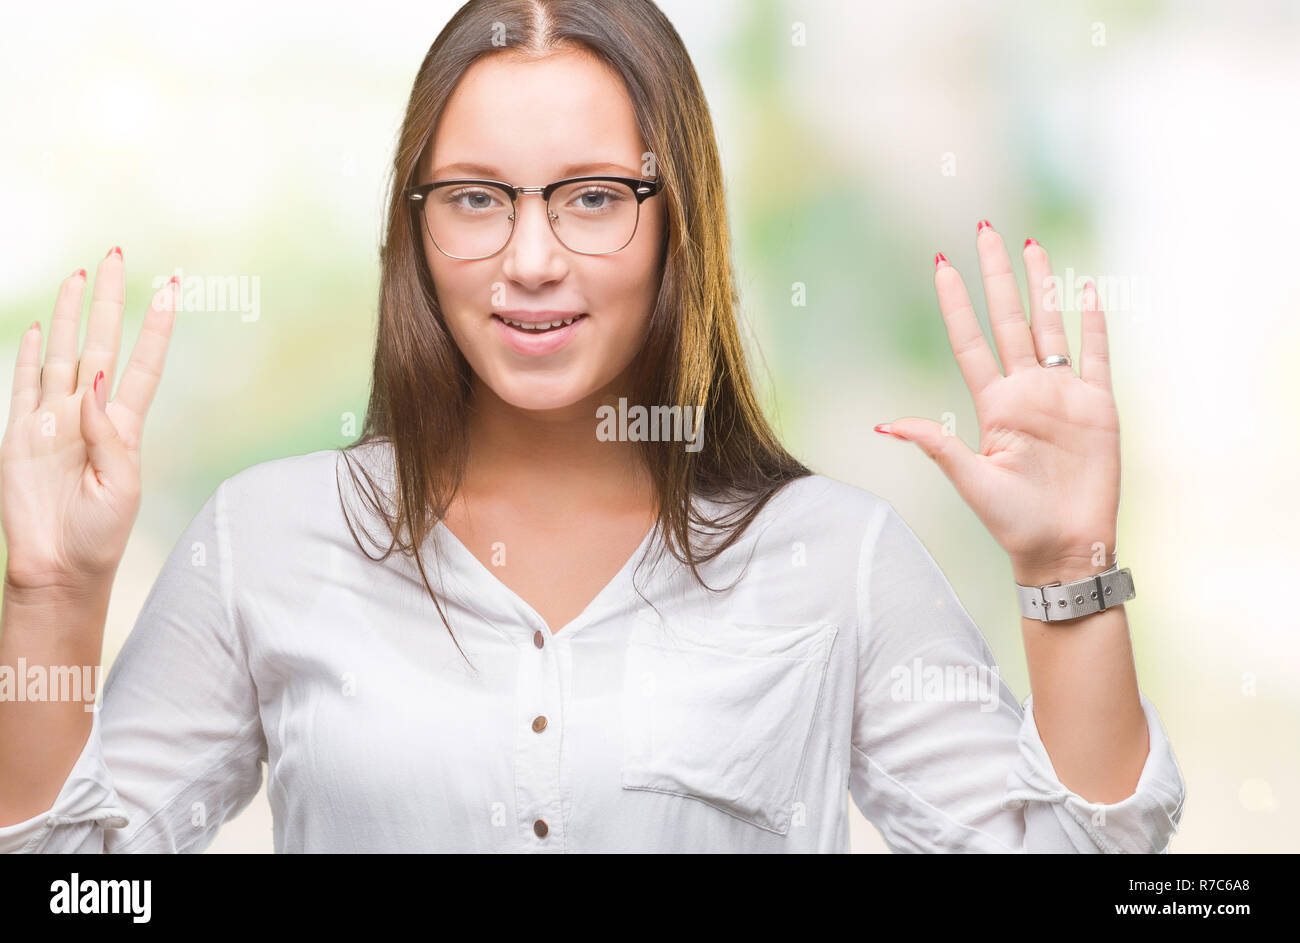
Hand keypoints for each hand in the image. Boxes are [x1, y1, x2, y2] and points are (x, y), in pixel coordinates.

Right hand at [1, 249, 176, 593]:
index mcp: (125, 428)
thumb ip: (110, 437)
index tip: (172, 287)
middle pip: (101, 343)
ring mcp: (54, 422)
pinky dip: (29, 354)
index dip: (157, 326)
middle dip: (109, 301)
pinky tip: (39, 327)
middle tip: (114, 255)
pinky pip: (23, 385)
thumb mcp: (120, 488)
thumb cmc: (99, 536)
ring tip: (78, 275)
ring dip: (70, 314)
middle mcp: (90, 416)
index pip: (144, 364)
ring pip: (62, 353)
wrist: (57, 569)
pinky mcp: (20, 435)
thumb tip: (95, 385)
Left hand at [876, 222, 1119, 585]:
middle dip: (997, 276)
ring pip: (1050, 326)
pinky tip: (1085, 287)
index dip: (956, 304)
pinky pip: (1096, 354)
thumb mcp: (970, 480)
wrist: (1064, 548)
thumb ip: (936, 445)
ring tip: (1031, 247)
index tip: (941, 264)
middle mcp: (1025, 392)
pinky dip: (1092, 321)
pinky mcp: (1098, 406)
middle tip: (986, 230)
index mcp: (993, 405)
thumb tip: (886, 427)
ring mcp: (1062, 395)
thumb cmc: (1013, 521)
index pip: (970, 341)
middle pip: (1009, 320)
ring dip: (1042, 287)